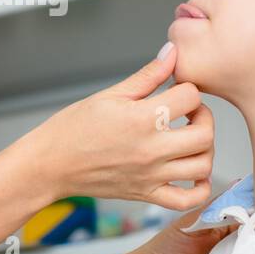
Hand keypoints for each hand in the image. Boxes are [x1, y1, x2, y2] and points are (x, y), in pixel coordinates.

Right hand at [26, 44, 215, 210]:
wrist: (49, 164)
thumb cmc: (72, 129)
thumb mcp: (110, 94)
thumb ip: (147, 75)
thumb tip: (172, 53)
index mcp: (142, 118)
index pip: (191, 97)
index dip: (186, 88)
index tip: (175, 90)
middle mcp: (151, 149)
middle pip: (205, 133)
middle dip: (204, 117)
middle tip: (189, 113)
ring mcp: (151, 175)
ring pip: (203, 165)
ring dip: (204, 148)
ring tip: (188, 138)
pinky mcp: (146, 194)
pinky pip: (187, 200)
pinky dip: (199, 188)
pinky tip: (192, 172)